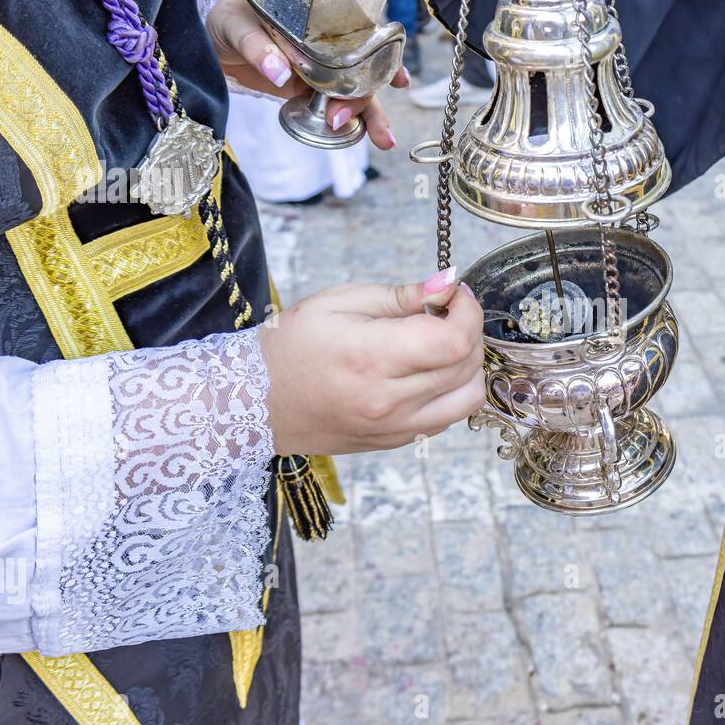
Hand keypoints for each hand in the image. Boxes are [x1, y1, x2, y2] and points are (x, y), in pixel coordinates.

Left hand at [205, 0, 409, 149]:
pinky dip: (350, 122)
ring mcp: (321, 66)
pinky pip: (335, 105)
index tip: (397, 76)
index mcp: (318, 15)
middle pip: (362, 68)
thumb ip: (258, 47)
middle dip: (367, 98)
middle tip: (352, 122)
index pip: (360, 31)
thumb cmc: (225, 20)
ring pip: (354, 91)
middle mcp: (327, 41)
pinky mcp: (309, 88)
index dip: (383, 53)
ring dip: (370, 116)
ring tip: (385, 142)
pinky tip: (363, 136)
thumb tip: (280, 72)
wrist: (207, 42)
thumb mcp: (236, 25)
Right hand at [258, 269, 485, 454]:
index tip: (455, 294)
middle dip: (468, 329)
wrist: (256, 402)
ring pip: (468, 396)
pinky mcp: (396, 441)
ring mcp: (395, 427)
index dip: (467, 311)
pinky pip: (449, 417)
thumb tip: (447, 283)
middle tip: (444, 311)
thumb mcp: (338, 301)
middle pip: (465, 365)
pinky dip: (454, 390)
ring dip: (468, 364)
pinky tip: (430, 370)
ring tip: (442, 342)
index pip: (453, 340)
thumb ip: (399, 295)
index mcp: (371, 357)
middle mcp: (389, 400)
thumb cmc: (292, 345)